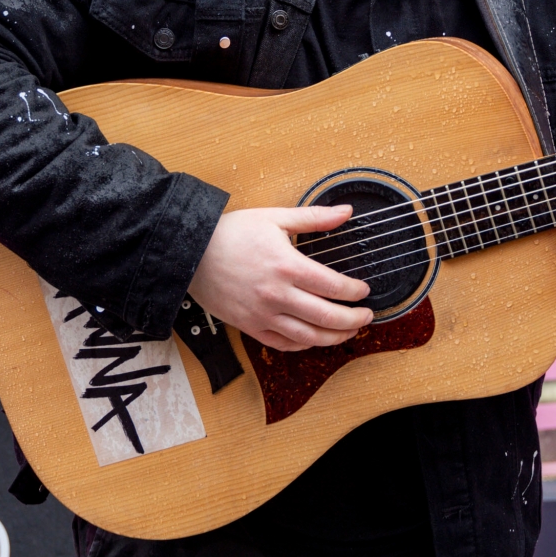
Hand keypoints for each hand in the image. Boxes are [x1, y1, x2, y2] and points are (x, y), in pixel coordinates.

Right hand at [188, 205, 372, 351]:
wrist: (190, 253)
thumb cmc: (230, 233)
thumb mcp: (274, 217)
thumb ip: (314, 218)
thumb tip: (346, 211)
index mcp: (287, 266)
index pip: (334, 286)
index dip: (355, 292)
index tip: (364, 291)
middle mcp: (277, 295)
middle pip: (327, 316)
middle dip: (353, 319)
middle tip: (366, 316)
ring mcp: (263, 315)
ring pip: (308, 337)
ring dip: (334, 338)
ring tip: (348, 332)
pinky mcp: (249, 326)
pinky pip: (282, 344)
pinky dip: (303, 345)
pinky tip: (314, 339)